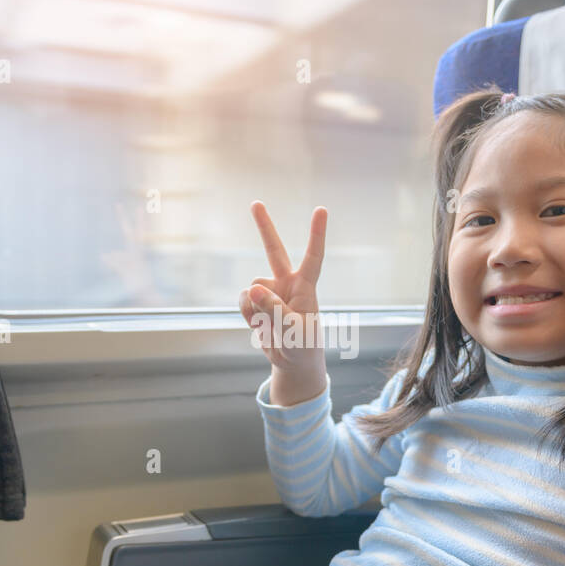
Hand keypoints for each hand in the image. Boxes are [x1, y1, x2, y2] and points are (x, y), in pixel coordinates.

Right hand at [239, 201, 327, 369]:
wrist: (293, 363)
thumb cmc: (303, 346)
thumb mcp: (293, 332)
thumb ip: (274, 309)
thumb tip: (252, 287)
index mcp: (305, 287)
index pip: (313, 256)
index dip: (316, 234)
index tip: (321, 209)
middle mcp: (287, 284)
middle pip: (273, 250)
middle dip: (264, 227)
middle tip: (255, 203)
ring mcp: (271, 293)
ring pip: (252, 290)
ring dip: (256, 309)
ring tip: (272, 327)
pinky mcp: (257, 303)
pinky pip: (243, 301)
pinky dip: (248, 315)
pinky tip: (259, 326)